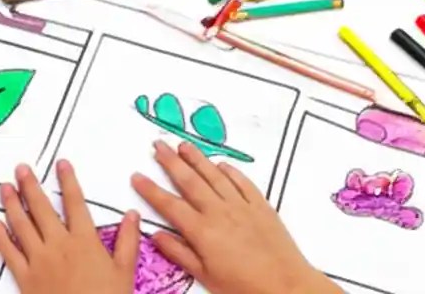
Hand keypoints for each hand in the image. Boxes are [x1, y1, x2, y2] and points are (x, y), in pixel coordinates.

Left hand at [0, 161, 139, 293]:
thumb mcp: (125, 272)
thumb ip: (127, 241)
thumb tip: (132, 214)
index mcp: (84, 240)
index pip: (74, 202)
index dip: (67, 180)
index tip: (61, 163)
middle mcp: (59, 245)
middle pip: (41, 208)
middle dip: (30, 185)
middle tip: (21, 168)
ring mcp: (38, 260)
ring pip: (21, 225)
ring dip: (12, 204)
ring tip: (4, 187)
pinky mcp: (24, 277)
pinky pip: (9, 252)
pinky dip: (0, 237)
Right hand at [133, 141, 337, 293]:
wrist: (287, 286)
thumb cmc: (244, 287)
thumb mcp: (206, 277)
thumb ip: (179, 253)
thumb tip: (156, 235)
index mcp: (202, 231)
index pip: (169, 205)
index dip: (151, 189)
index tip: (137, 175)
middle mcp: (219, 212)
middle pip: (190, 181)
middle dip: (171, 161)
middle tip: (158, 146)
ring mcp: (242, 206)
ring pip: (215, 175)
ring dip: (197, 158)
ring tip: (183, 145)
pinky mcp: (261, 206)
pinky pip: (242, 182)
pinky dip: (230, 171)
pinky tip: (221, 164)